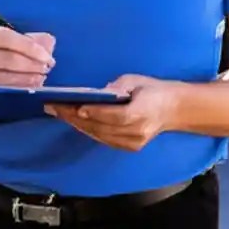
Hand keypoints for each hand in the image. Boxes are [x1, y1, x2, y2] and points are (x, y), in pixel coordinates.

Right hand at [0, 27, 55, 88]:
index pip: (9, 38)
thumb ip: (31, 41)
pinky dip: (18, 89)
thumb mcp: (9, 44)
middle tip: (46, 70)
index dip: (30, 47)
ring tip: (40, 79)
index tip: (48, 57)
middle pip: (9, 59)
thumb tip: (49, 42)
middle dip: (32, 65)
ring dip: (27, 79)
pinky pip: (0, 90)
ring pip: (5, 77)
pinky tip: (29, 88)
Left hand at [44, 74, 179, 151]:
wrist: (174, 110)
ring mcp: (133, 143)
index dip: (94, 113)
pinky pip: (103, 139)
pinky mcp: (129, 147)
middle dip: (75, 117)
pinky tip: (73, 121)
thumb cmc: (152, 90)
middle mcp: (137, 131)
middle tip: (54, 107)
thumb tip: (94, 94)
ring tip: (58, 113)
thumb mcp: (135, 81)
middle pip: (102, 127)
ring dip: (77, 124)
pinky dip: (87, 130)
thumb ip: (115, 88)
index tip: (74, 107)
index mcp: (143, 113)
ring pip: (99, 135)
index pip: (115, 116)